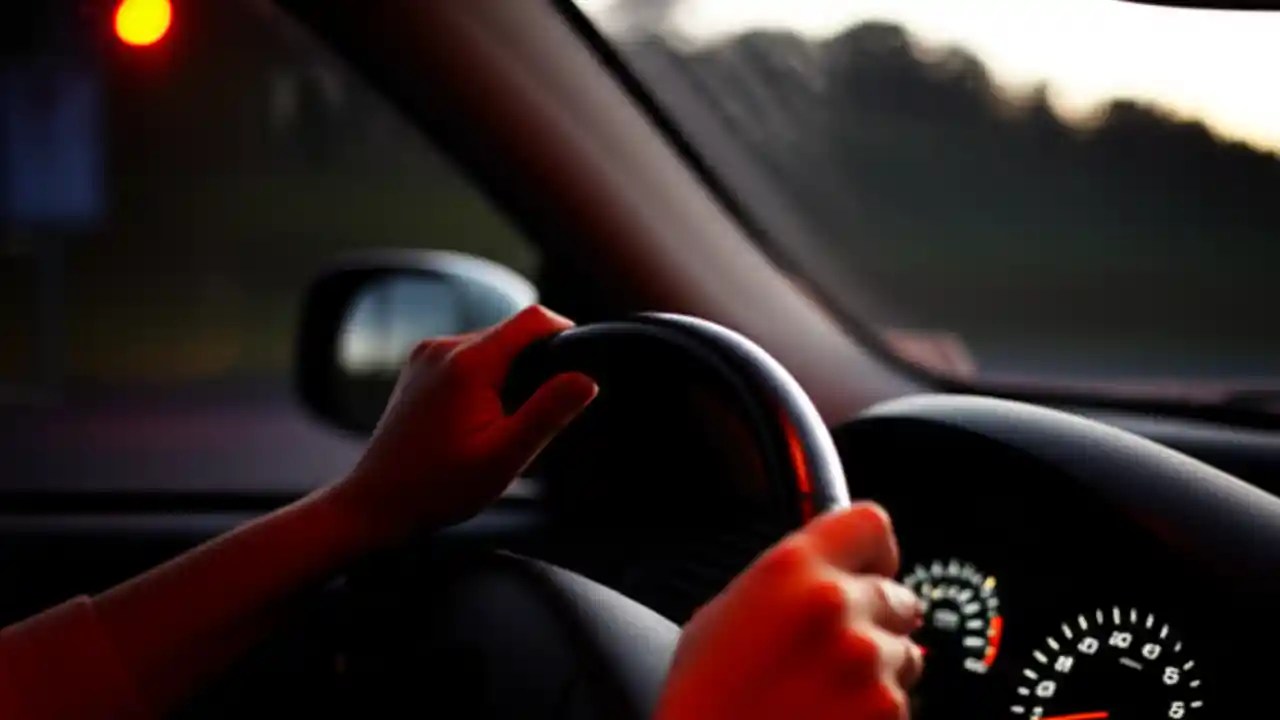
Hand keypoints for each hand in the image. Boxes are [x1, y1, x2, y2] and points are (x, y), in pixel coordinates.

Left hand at [327, 305, 596, 545]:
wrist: (377, 503)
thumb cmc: (439, 486)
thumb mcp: (505, 456)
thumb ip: (548, 413)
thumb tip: (585, 380)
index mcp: (469, 363)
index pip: (532, 318)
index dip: (563, 331)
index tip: (578, 361)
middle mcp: (444, 348)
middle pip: (511, 332)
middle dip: (534, 363)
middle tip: (536, 414)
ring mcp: (426, 355)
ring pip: (489, 345)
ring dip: (508, 372)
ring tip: (502, 422)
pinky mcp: (418, 368)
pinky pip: (466, 357)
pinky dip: (484, 378)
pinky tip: (477, 420)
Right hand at [655, 503, 924, 719]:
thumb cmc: (704, 701)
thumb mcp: (721, 615)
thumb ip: (783, 584)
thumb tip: (822, 574)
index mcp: (792, 568)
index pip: (871, 525)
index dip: (872, 553)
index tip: (867, 571)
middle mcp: (835, 605)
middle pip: (897, 595)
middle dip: (875, 622)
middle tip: (833, 652)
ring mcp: (866, 662)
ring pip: (904, 655)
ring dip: (877, 672)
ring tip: (822, 694)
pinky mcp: (885, 712)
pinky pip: (901, 704)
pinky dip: (872, 713)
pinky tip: (827, 718)